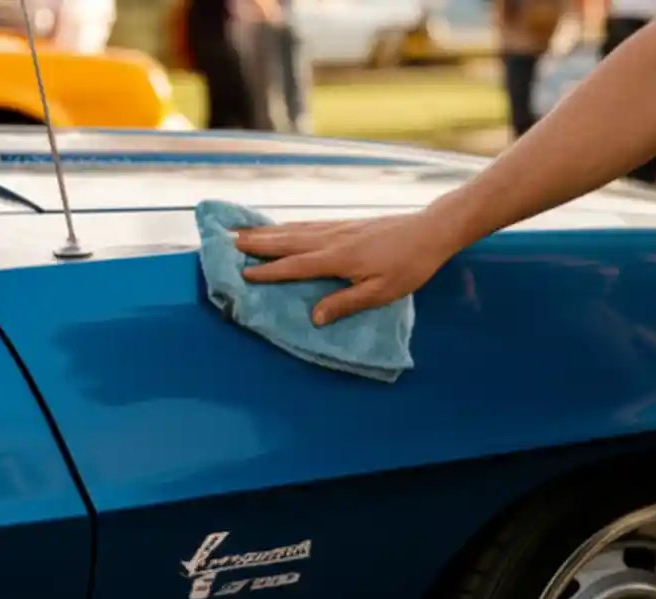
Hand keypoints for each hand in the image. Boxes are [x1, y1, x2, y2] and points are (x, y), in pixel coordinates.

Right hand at [235, 209, 465, 325]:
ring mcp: (337, 228)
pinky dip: (287, 226)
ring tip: (241, 231)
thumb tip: (314, 318)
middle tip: (226, 241)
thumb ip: (345, 303)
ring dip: (266, 231)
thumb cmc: (409, 266)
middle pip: (287, 241)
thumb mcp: (381, 293)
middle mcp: (332, 239)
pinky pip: (307, 225)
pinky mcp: (345, 224)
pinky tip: (279, 228)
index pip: (295, 266)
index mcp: (338, 259)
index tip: (242, 274)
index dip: (268, 272)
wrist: (429, 231)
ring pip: (294, 230)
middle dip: (256, 243)